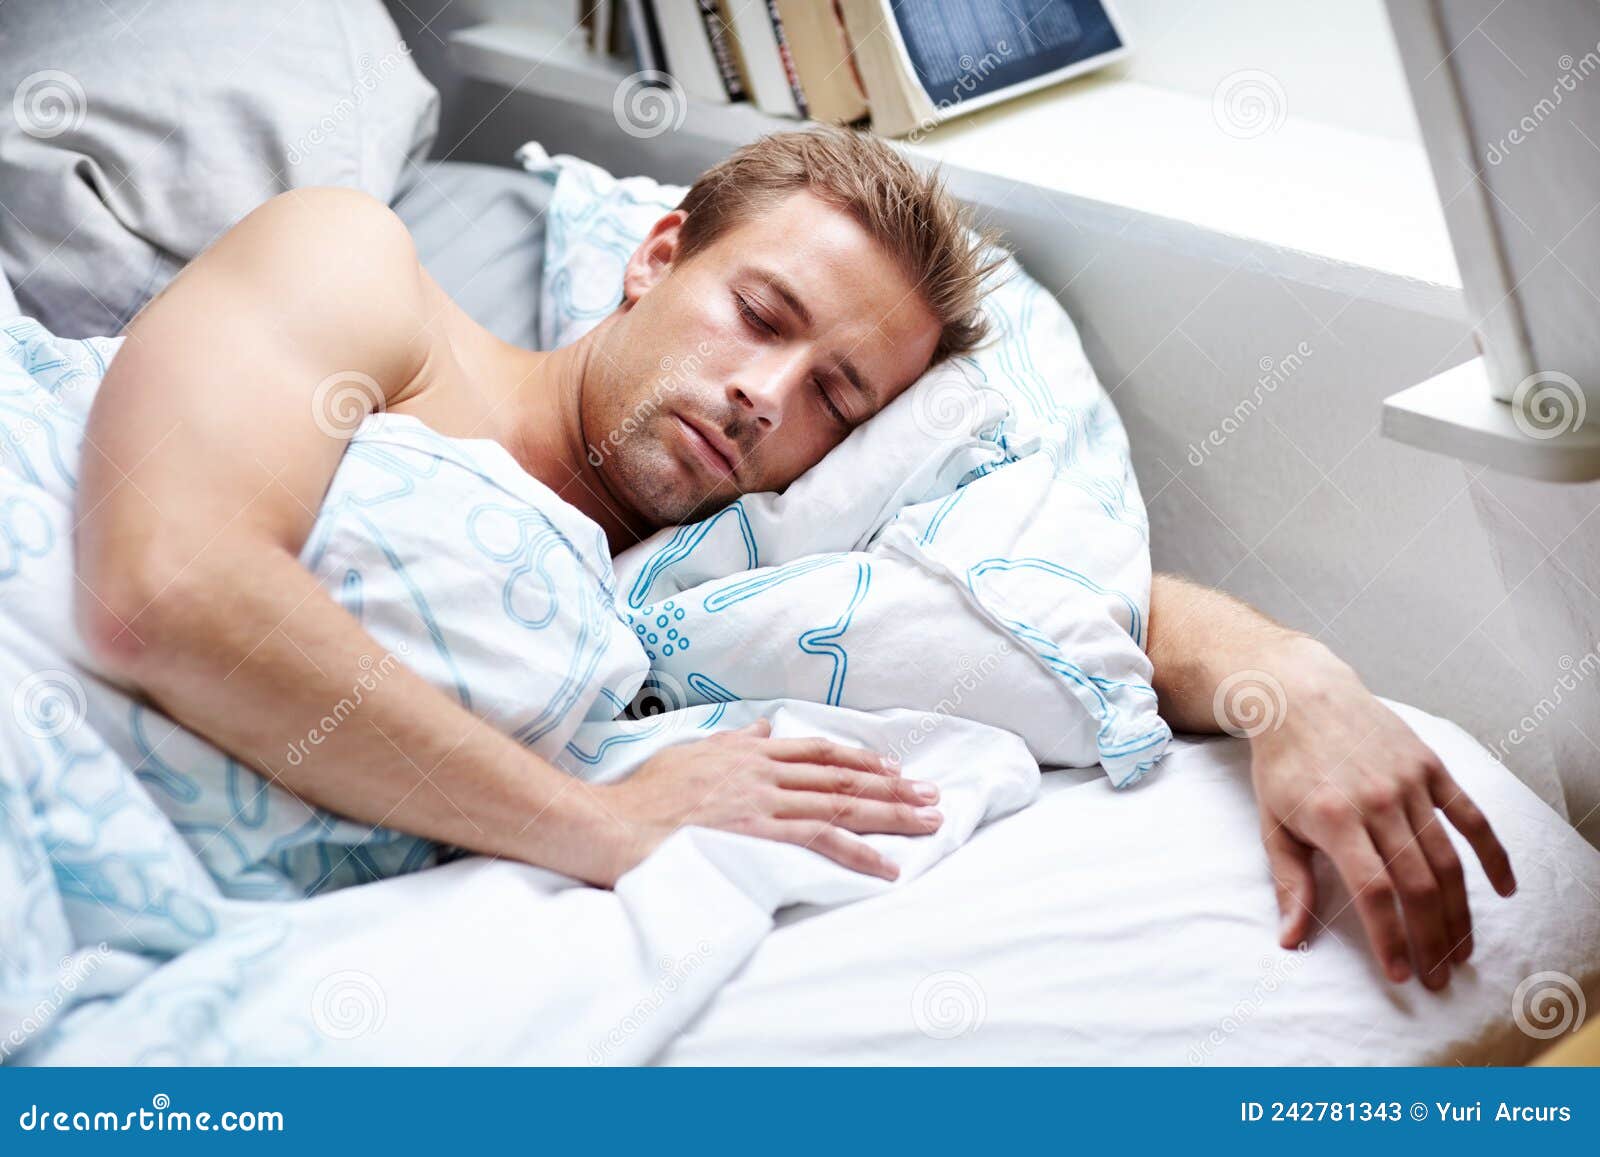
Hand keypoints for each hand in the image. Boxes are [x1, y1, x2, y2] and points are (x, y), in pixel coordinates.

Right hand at [595, 719, 942, 884]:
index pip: (817, 752)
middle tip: (932, 796)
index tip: (893, 768)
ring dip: (890, 815)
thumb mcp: (688, 754)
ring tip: (928, 822)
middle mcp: (761, 772)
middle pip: (841, 777)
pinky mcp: (758, 836)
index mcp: (746, 751)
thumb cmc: (640, 797)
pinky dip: (859, 853)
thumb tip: (761, 727)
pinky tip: (889, 866)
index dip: (860, 759)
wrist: (609, 825)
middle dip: (892, 786)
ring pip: (841, 806)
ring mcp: (762, 804)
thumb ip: (731, 742)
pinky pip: (821, 842)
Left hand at [1243, 639, 1516, 988]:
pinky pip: (1471, 816)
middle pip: (1418, 882)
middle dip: (1431, 938)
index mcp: (1334, 819)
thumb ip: (1289, 883)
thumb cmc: (1282, 765)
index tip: (1400, 974)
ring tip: (1462, 950)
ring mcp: (1409, 783)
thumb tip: (1290, 940)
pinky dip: (1492, 854)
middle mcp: (1377, 802)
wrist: (1300, 695)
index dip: (1391, 937)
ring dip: (1460, 910)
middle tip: (1438, 976)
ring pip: (1447, 858)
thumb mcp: (1272, 824)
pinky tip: (1504, 890)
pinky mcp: (1430, 767)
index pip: (1374, 891)